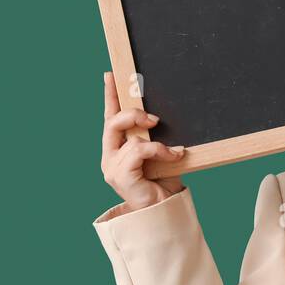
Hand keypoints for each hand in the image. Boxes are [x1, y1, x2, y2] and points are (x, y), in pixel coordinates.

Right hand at [101, 71, 185, 210]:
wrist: (166, 210)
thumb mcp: (160, 153)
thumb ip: (153, 137)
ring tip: (172, 148)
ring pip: (128, 137)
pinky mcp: (119, 175)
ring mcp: (111, 167)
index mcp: (116, 149)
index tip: (111, 74)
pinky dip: (160, 150)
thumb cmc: (163, 182)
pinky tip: (175, 155)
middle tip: (154, 118)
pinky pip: (139, 150)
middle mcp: (109, 157)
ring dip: (154, 138)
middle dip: (132, 114)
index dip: (110, 96)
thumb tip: (160, 116)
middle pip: (112, 122)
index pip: (110, 117)